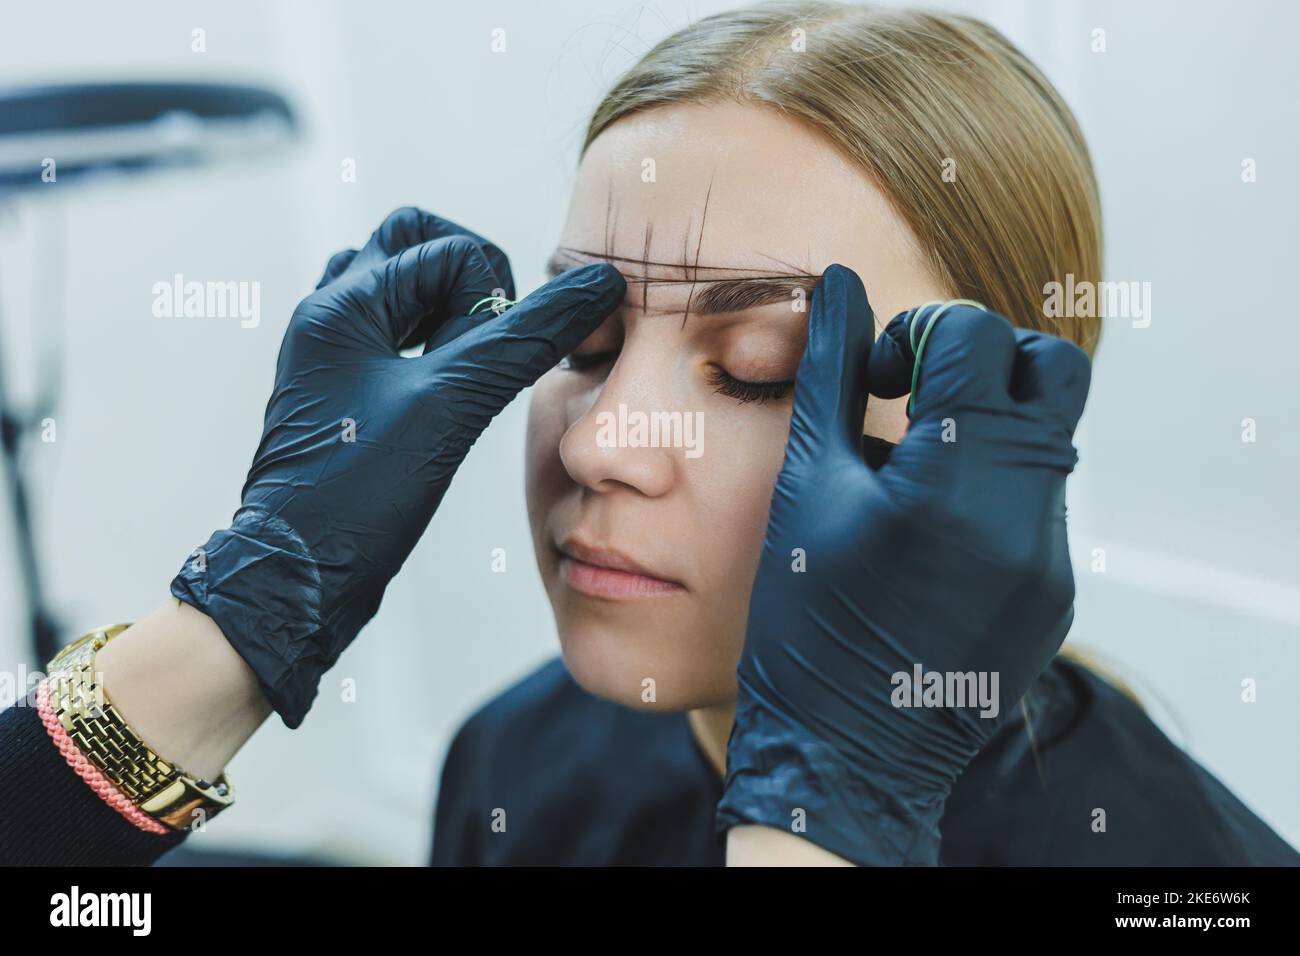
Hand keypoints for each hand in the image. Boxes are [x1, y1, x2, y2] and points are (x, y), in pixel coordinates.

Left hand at [171, 207, 624, 727]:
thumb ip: (525, 338)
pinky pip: (393, 337)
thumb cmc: (358, 495)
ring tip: (472, 365)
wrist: (298, 579)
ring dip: (450, 313)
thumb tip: (596, 284)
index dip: (492, 291)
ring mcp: (331, 356)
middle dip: (467, 279)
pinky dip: (433, 347)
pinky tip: (454, 392)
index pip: (446, 249)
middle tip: (491, 334)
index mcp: (341, 305)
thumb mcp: (453, 405)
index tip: (498, 352)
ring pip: (402, 292)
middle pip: (412, 246)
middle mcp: (328, 318)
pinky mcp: (341, 394)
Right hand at [716, 265, 1090, 864]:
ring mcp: (1050, 559)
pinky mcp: (1055, 594)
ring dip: (985, 428)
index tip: (877, 379)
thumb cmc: (804, 618)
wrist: (843, 752)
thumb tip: (836, 284)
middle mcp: (1026, 514)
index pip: (978, 335)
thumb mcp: (806, 487)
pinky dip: (990, 492)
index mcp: (957, 479)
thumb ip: (827, 375)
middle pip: (1050, 370)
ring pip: (1047, 441)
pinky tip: (927, 537)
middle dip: (984, 362)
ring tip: (911, 477)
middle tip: (916, 399)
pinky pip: (1038, 507)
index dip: (920, 336)